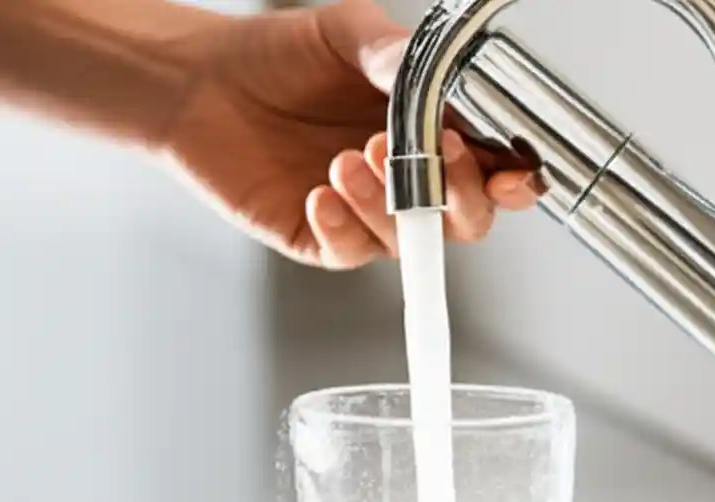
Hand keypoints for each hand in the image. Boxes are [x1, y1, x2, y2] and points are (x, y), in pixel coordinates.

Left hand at [161, 0, 538, 268]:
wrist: (201, 81)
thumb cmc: (277, 55)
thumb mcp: (348, 34)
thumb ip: (397, 57)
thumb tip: (438, 83)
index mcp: (429, 132)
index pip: (493, 170)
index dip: (513, 181)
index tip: (511, 174)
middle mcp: (404, 180)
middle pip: (465, 220)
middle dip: (460, 197)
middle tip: (437, 154)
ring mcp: (363, 214)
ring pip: (407, 240)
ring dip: (388, 203)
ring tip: (349, 158)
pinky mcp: (318, 237)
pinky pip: (348, 253)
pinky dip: (342, 228)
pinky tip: (320, 193)